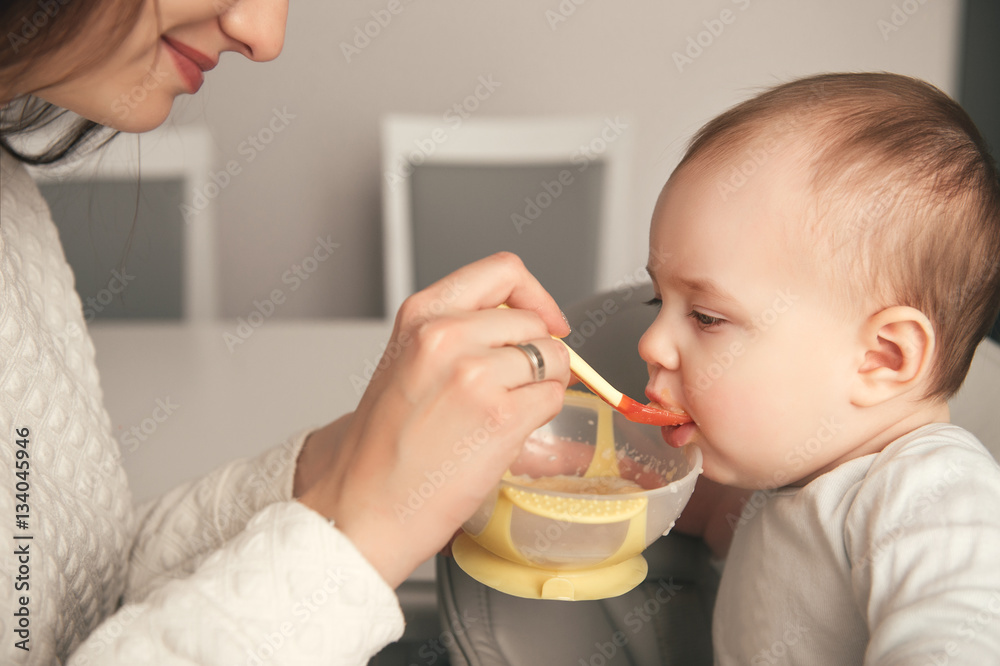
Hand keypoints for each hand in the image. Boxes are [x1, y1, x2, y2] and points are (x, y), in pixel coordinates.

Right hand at [296, 253, 570, 586]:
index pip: (503, 270)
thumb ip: (460, 331)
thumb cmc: (382, 447)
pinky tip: (504, 434)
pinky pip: (552, 399)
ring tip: (502, 413)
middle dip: (539, 354)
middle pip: (535, 322)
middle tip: (515, 387)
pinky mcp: (500, 417)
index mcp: (421, 314)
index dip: (536, 295)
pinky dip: (541, 416)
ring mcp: (475, 374)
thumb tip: (526, 328)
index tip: (545, 320)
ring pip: (552, 359)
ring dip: (542, 386)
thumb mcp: (408, 361)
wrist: (361, 506)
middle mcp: (447, 335)